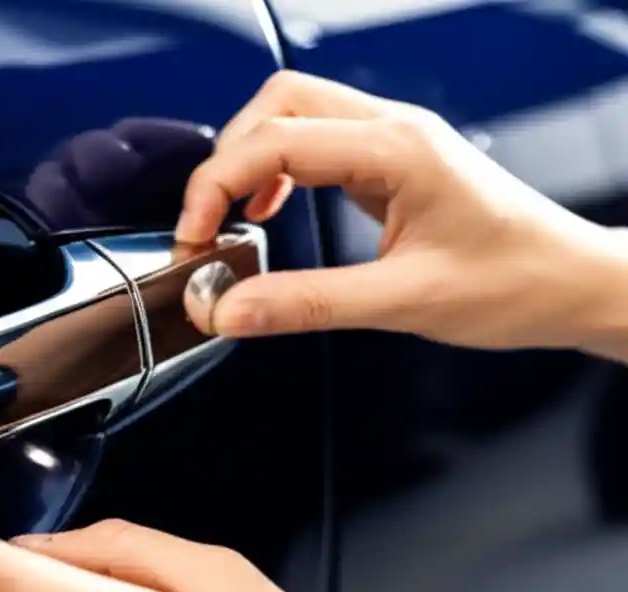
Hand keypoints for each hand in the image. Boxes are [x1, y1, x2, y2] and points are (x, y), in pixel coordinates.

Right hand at [176, 70, 627, 354]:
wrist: (574, 283)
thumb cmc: (516, 284)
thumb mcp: (404, 303)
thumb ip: (308, 304)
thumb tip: (229, 309)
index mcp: (398, 149)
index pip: (275, 141)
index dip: (216, 186)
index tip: (195, 239)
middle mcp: (394, 129)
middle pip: (276, 103)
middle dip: (225, 160)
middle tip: (204, 225)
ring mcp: (394, 138)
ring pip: (292, 113)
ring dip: (249, 159)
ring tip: (230, 218)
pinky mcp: (393, 160)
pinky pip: (316, 140)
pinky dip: (277, 169)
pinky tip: (271, 208)